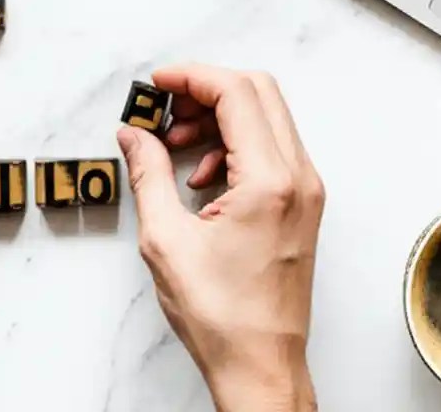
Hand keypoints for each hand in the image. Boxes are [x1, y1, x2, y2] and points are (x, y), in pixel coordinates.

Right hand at [117, 65, 324, 411]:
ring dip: (218, 119)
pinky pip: (271, 150)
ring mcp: (306, 191)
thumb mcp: (165, 240)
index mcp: (270, 182)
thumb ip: (148, 175)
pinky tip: (200, 178)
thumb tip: (134, 136)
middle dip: (206, 90)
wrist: (260, 363)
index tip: (157, 84)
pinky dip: (233, 146)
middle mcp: (298, 179)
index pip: (237, 93)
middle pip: (259, 93)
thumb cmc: (222, 317)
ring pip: (266, 119)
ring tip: (173, 147)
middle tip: (163, 107)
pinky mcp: (301, 205)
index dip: (192, 77)